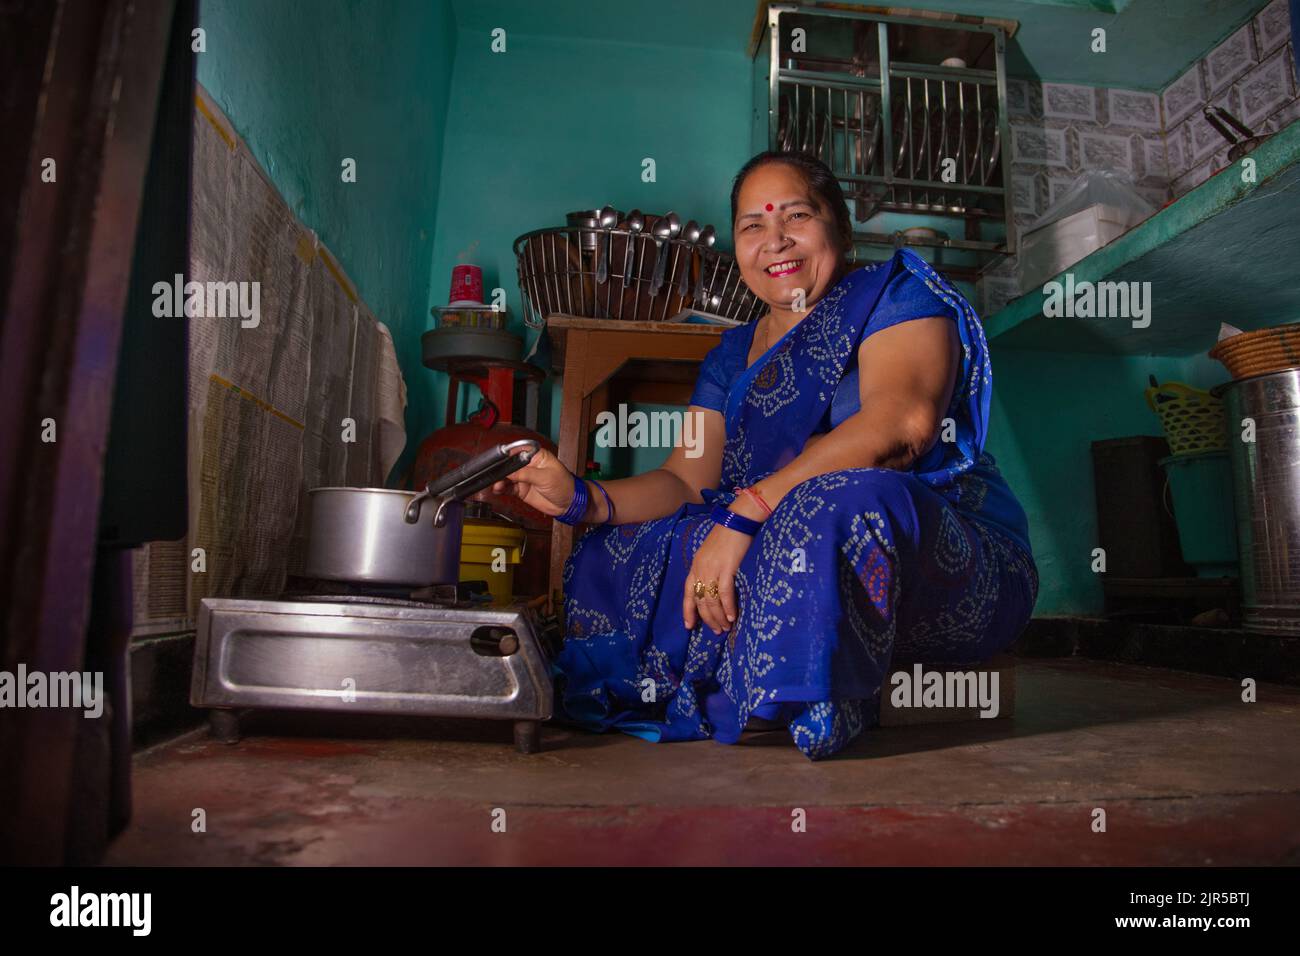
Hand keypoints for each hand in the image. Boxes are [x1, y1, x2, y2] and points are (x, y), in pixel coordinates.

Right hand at [489, 448, 576, 516]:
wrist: (568, 504)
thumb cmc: (564, 485)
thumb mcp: (546, 477)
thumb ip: (526, 474)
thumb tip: (510, 472)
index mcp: (536, 455)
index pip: (518, 451)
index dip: (507, 455)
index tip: (498, 460)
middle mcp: (528, 465)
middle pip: (509, 464)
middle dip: (501, 469)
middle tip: (495, 474)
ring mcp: (523, 477)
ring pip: (506, 477)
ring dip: (500, 480)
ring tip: (497, 484)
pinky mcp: (521, 489)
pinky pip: (508, 487)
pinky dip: (501, 488)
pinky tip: (498, 489)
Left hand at [682, 521, 753, 635]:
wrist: (738, 519)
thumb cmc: (728, 535)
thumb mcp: (712, 553)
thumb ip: (709, 568)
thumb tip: (713, 586)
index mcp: (696, 565)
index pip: (687, 592)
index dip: (688, 611)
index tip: (689, 626)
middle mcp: (701, 569)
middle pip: (700, 600)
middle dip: (708, 618)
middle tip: (717, 630)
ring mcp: (712, 568)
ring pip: (711, 600)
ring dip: (718, 616)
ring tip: (725, 627)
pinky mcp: (727, 567)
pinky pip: (725, 593)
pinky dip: (728, 607)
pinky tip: (732, 616)